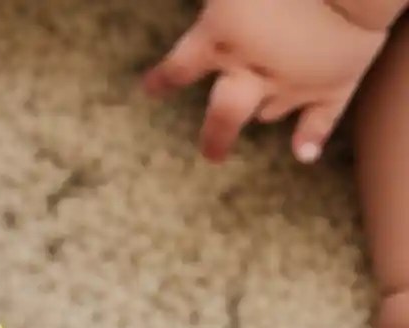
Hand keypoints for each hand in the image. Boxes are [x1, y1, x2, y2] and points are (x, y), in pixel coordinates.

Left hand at [143, 0, 389, 162]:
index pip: (179, 68)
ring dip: (264, 112)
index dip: (163, 79)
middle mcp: (250, 70)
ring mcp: (292, 82)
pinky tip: (304, 155)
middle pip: (224, 114)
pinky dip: (312, 137)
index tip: (151, 88)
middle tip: (211, 154)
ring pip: (270, 111)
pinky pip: (321, 119)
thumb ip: (214, 2)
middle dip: (216, 136)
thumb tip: (204, 4)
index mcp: (219, 38)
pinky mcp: (333, 84)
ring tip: (262, 116)